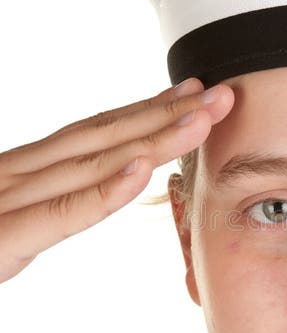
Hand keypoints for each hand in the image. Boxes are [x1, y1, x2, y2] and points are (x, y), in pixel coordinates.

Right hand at [0, 78, 233, 283]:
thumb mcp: (5, 226)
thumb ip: (42, 211)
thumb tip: (85, 196)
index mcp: (20, 172)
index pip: (93, 135)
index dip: (145, 112)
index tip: (191, 95)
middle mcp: (16, 175)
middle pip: (103, 138)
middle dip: (167, 115)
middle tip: (218, 96)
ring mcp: (8, 201)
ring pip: (93, 165)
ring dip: (153, 140)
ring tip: (200, 121)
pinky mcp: (3, 237)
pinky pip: (61, 212)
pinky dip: (105, 190)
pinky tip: (141, 170)